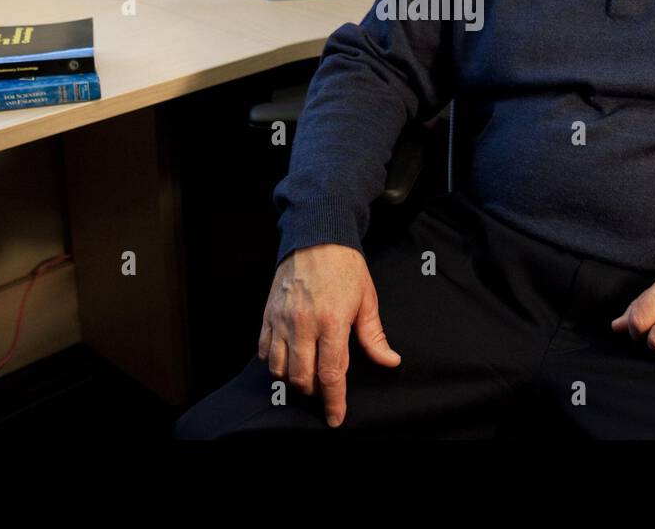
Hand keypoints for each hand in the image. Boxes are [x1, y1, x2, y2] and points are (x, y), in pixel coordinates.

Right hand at [258, 243, 400, 427]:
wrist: (316, 236)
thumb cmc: (345, 267)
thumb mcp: (367, 299)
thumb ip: (374, 336)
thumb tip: (390, 361)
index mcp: (332, 321)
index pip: (331, 374)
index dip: (334, 401)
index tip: (336, 418)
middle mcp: (303, 324)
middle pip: (302, 377)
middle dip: (314, 392)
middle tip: (325, 389)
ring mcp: (282, 320)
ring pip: (280, 369)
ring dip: (293, 380)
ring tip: (307, 375)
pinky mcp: (267, 314)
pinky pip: (264, 351)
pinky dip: (275, 363)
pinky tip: (288, 359)